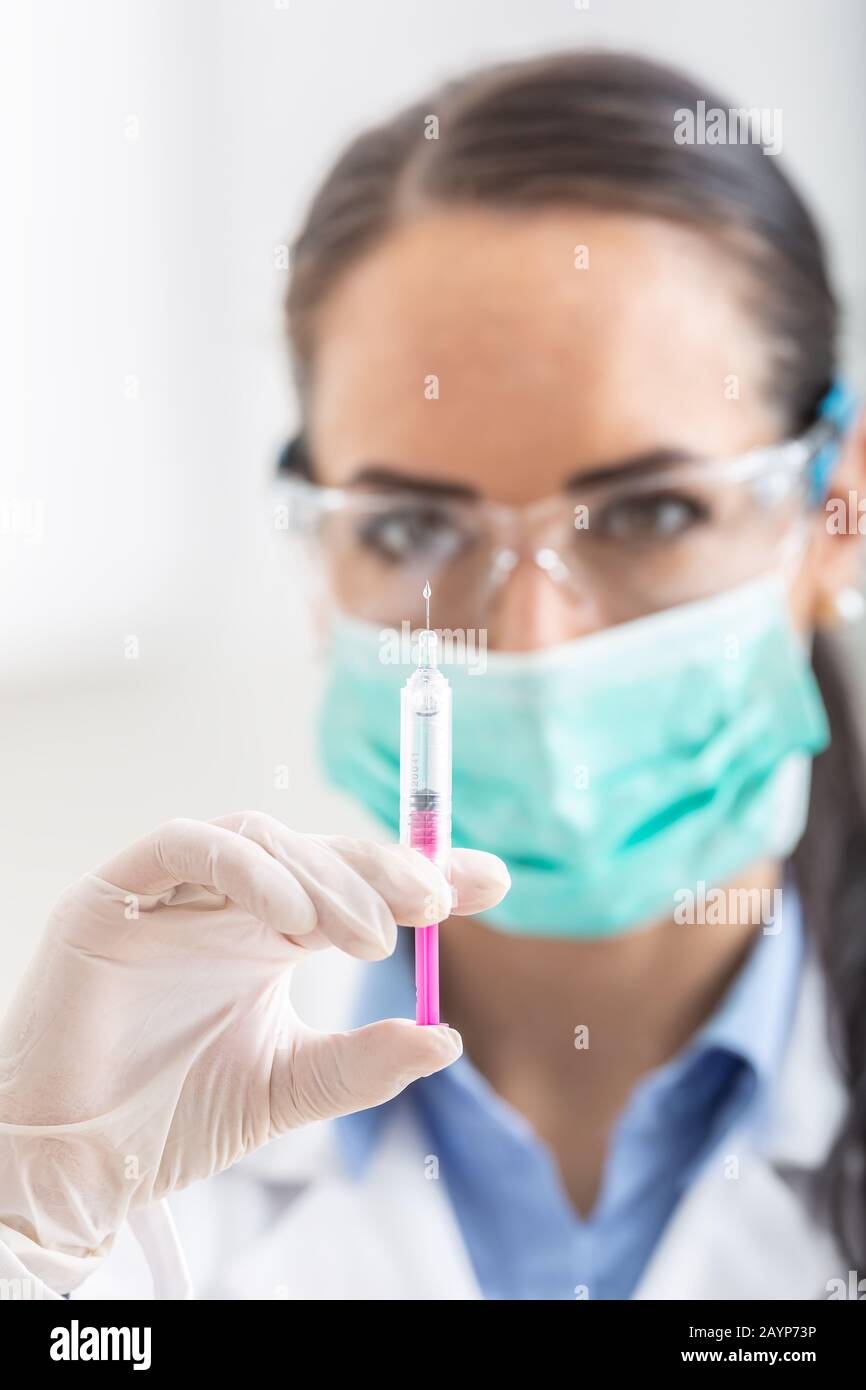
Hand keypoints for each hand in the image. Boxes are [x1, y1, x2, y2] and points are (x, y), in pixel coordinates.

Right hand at [0, 812, 508, 1290]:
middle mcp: (229, 903)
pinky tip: (294, 921)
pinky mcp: (118, 893)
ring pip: (264, 838)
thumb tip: (446, 1038)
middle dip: (384, 869)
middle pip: (318, 849)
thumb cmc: (171, 1118)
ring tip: (370, 938)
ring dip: (327, 878)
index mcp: (270, 934)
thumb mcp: (287, 1088)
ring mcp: (174, 892)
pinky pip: (187, 846)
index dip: (423, 871)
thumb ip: (360, 1065)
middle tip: (436, 904)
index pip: (355, 881)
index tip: (493, 881)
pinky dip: (248, 870)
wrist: (77, 1162)